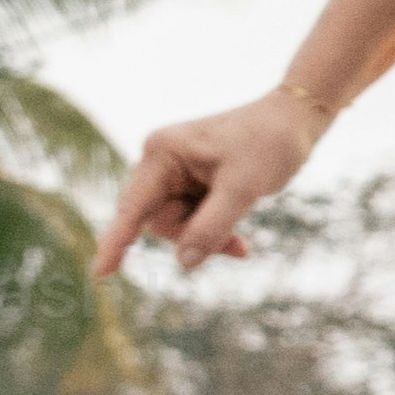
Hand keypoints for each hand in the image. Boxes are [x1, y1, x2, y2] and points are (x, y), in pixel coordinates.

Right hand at [100, 93, 324, 276]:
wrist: (296, 121)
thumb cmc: (269, 144)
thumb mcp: (243, 189)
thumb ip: (211, 227)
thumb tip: (183, 262)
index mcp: (162, 153)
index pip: (133, 207)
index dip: (116, 243)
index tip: (99, 274)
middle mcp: (162, 162)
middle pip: (158, 221)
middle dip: (192, 237)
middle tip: (236, 246)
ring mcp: (176, 174)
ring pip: (178, 226)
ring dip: (207, 237)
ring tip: (242, 241)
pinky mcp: (193, 185)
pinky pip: (193, 221)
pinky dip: (214, 232)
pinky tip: (240, 243)